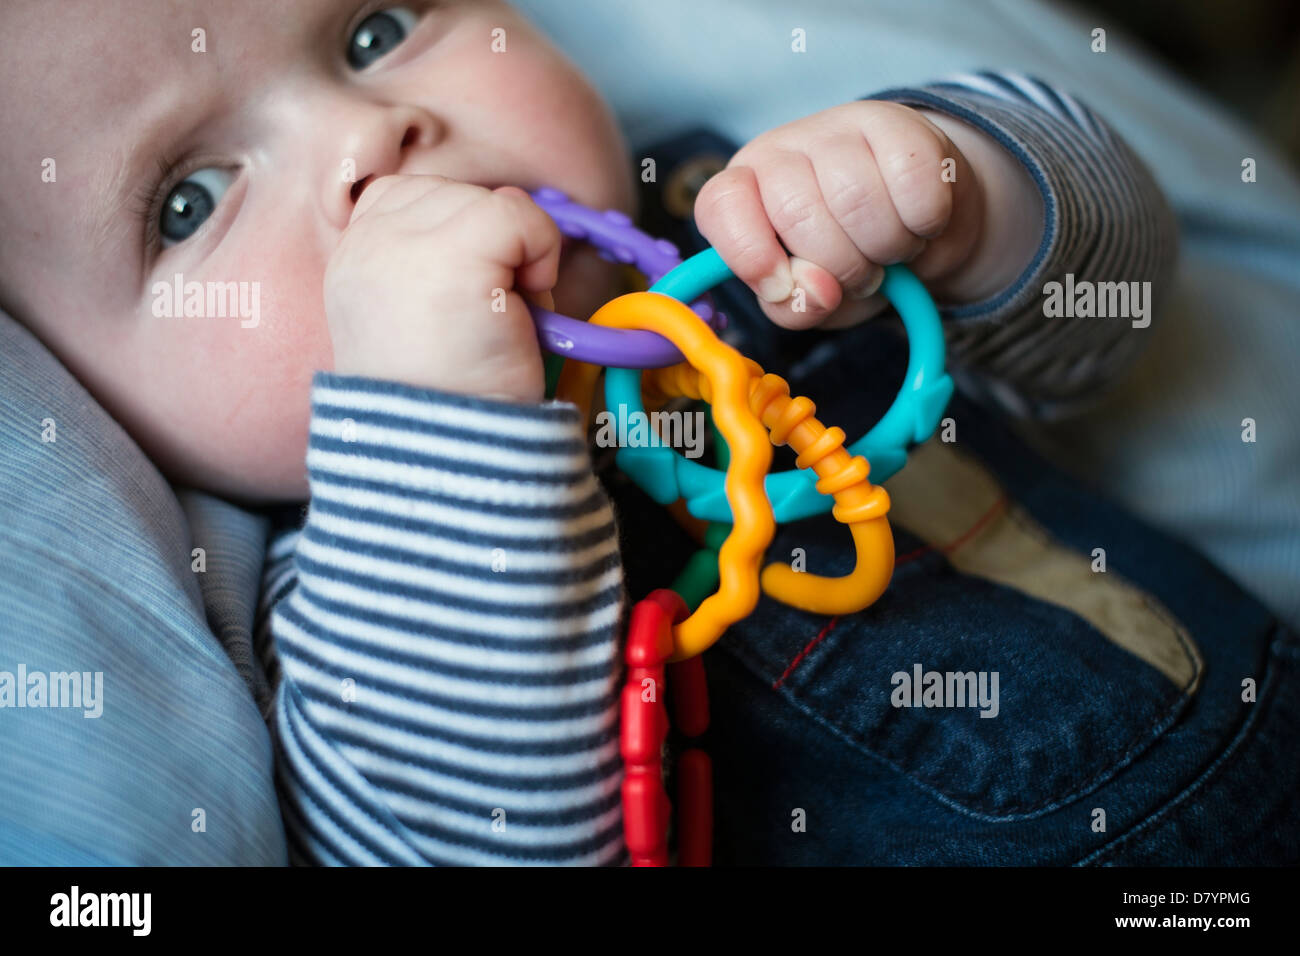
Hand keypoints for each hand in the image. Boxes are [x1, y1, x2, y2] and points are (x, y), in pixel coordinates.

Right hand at [324, 175, 559, 402]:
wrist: (448, 453)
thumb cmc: (448, 396)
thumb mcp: (431, 313)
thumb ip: (453, 250)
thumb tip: (514, 203)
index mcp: (351, 258)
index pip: (415, 198)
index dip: (457, 240)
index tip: (458, 305)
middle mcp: (366, 240)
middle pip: (458, 198)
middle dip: (489, 253)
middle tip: (479, 324)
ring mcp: (404, 240)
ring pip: (493, 206)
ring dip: (516, 261)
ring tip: (494, 323)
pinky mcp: (455, 250)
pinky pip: (523, 217)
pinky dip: (542, 256)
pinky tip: (520, 311)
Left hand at [693, 100, 1039, 330]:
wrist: (918, 227)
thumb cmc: (848, 261)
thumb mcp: (810, 301)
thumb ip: (795, 307)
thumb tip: (817, 291)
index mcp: (742, 192)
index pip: (721, 207)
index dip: (750, 256)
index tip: (783, 289)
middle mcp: (780, 150)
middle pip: (797, 213)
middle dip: (839, 266)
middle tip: (861, 275)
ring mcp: (836, 127)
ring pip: (856, 198)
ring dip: (884, 247)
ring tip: (888, 250)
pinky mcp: (896, 121)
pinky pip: (911, 181)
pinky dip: (923, 221)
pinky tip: (918, 222)